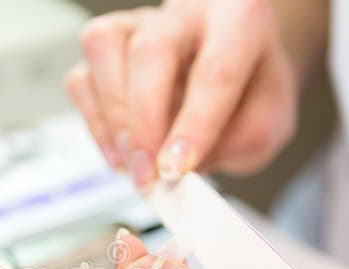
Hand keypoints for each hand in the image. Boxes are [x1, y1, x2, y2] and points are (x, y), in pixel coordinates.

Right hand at [65, 0, 297, 188]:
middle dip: (144, 123)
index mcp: (239, 21)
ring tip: (129, 163)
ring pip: (104, 47)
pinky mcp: (106, 46)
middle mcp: (186, 13)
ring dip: (111, 117)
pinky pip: (82, 77)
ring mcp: (140, 22)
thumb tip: (183, 168)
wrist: (235, 72)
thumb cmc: (248, 92)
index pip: (215, 71)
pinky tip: (117, 151)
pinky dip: (94, 122)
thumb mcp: (266, 124)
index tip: (176, 168)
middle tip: (148, 172)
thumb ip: (235, 143)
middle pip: (152, 51)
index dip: (193, 126)